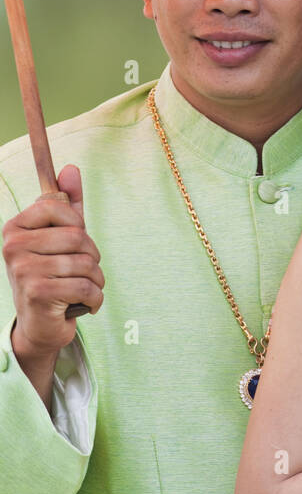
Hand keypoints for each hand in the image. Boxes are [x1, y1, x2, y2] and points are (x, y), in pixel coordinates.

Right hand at [2, 165, 102, 361]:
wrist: (40, 324)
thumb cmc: (53, 275)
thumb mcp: (61, 236)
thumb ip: (67, 204)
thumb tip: (71, 169)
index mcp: (16, 228)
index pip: (56, 206)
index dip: (77, 224)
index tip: (75, 242)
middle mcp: (13, 246)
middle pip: (77, 236)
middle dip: (92, 256)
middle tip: (83, 271)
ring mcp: (23, 270)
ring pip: (85, 263)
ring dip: (96, 279)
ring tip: (85, 288)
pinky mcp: (37, 293)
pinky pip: (85, 286)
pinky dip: (95, 298)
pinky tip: (86, 304)